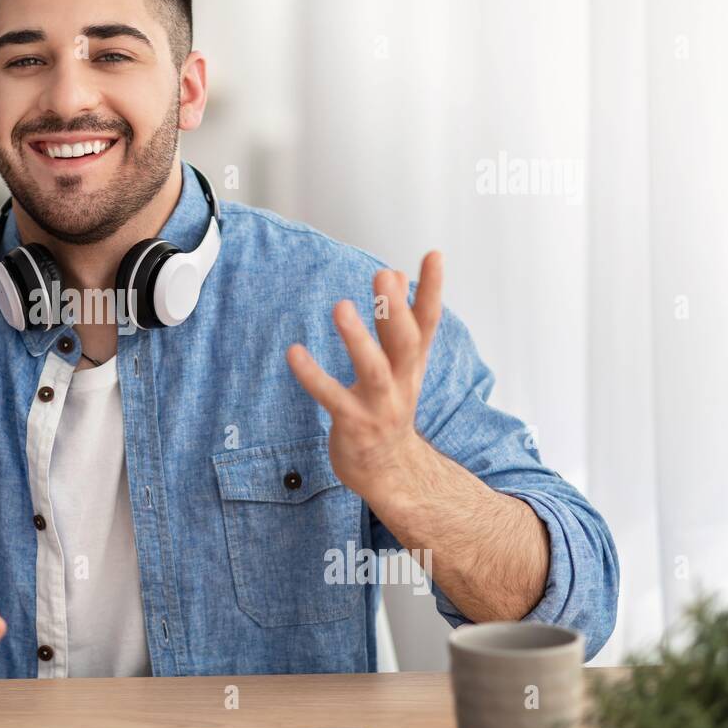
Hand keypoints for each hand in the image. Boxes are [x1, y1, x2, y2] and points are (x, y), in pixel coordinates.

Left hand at [286, 251, 443, 502]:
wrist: (390, 472)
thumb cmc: (389, 408)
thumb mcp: (401, 365)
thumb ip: (397, 321)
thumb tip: (396, 273)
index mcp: (412, 365)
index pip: (428, 322)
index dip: (432, 290)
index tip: (433, 255)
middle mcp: (401, 382)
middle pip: (406, 343)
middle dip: (396, 310)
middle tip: (384, 275)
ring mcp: (380, 406)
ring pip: (373, 370)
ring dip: (358, 340)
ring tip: (341, 307)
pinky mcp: (354, 424)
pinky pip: (331, 397)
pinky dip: (313, 375)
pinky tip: (294, 353)